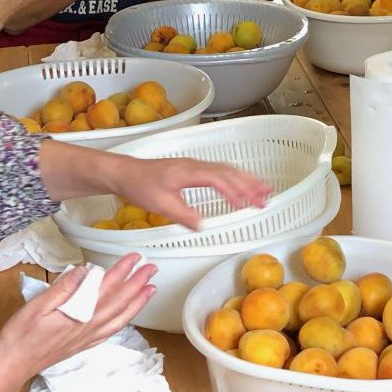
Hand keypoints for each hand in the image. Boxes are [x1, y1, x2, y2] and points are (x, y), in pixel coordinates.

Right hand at [0, 255, 158, 380]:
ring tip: (150, 289)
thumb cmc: (20, 336)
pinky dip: (124, 320)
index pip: (106, 288)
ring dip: (137, 302)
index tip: (134, 257)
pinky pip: (111, 330)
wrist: (13, 366)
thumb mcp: (36, 307)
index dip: (122, 271)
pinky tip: (128, 314)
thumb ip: (62, 289)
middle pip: (119, 302)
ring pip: (120, 317)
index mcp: (78, 315)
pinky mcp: (84, 344)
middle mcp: (88, 327)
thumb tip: (82, 272)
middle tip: (151, 268)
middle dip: (137, 283)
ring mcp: (88, 338)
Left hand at [112, 156, 271, 230]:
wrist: (125, 173)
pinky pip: (220, 170)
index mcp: (188, 172)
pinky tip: (241, 184)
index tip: (246, 204)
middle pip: (229, 172)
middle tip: (266, 197)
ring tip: (263, 189)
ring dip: (245, 179)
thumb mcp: (160, 204)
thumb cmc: (140, 186)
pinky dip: (235, 177)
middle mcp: (195, 166)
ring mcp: (195, 166)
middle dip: (249, 184)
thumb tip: (202, 225)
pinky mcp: (193, 169)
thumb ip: (182, 215)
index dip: (234, 191)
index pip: (218, 179)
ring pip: (226, 169)